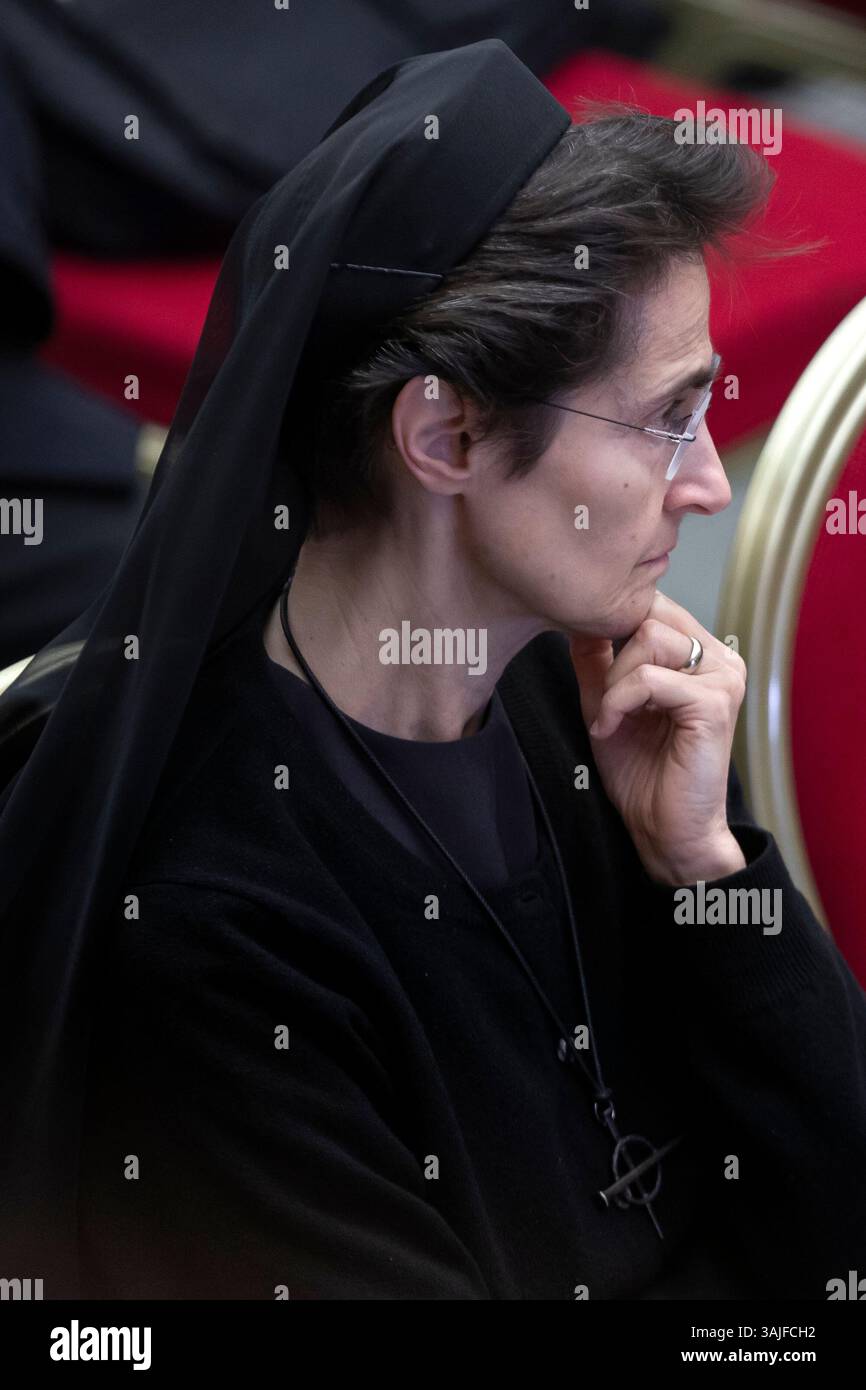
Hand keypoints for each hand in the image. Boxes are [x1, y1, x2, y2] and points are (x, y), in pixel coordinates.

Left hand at [568, 591, 747, 885]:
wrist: (665, 831)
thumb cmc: (642, 774)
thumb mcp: (606, 704)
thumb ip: (596, 660)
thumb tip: (580, 618)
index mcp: (702, 655)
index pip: (654, 607)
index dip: (614, 627)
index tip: (589, 660)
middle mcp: (720, 659)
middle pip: (650, 615)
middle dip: (613, 660)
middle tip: (605, 706)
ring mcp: (723, 678)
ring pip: (648, 640)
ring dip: (615, 683)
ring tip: (611, 720)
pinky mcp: (714, 703)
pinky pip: (649, 679)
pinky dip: (619, 702)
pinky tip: (611, 730)